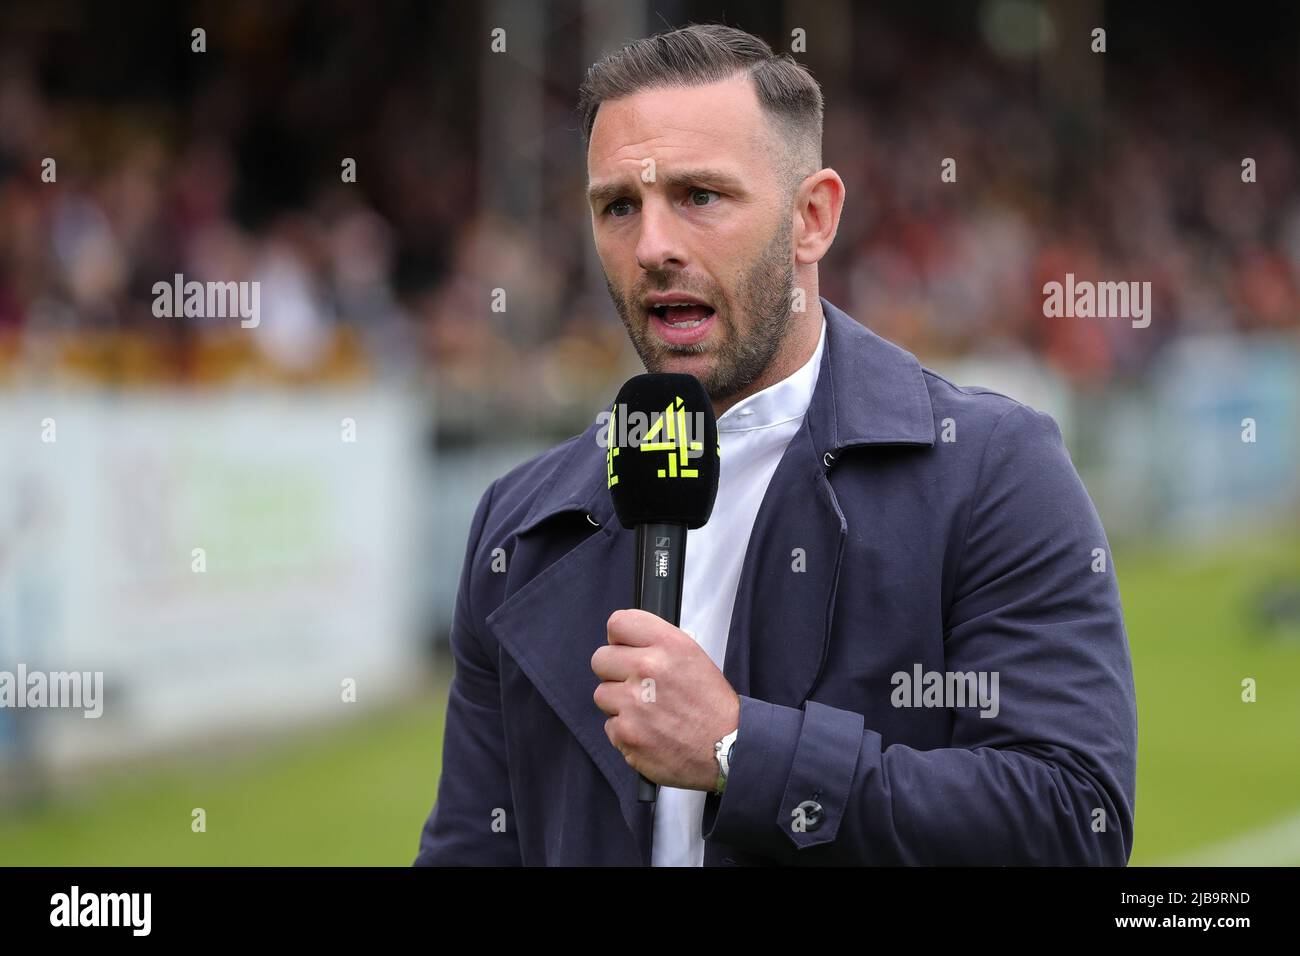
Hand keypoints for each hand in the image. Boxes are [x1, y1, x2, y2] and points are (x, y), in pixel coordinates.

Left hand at [592, 609, 740, 790]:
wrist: (729, 748)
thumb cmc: (711, 704)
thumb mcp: (693, 657)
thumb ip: (657, 644)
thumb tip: (623, 643)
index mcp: (668, 645)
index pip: (618, 623)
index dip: (619, 638)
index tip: (625, 649)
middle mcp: (648, 669)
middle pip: (600, 659)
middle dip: (614, 672)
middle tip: (635, 685)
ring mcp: (634, 703)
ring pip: (602, 694)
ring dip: (619, 704)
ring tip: (647, 712)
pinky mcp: (627, 734)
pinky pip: (610, 726)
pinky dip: (626, 731)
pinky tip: (649, 732)